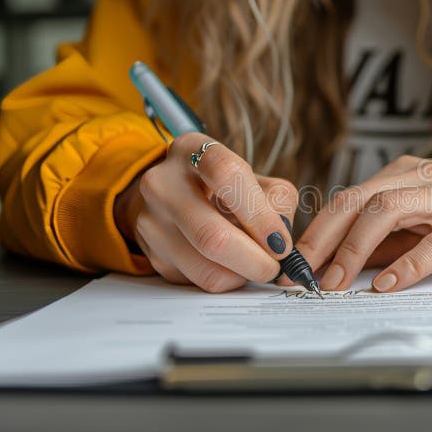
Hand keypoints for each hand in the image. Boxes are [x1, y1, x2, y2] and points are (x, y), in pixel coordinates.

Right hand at [113, 133, 297, 292]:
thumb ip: (278, 202)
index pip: (226, 174)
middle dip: (253, 260)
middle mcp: (162, 182)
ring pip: (205, 268)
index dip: (259, 214)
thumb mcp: (256, 179)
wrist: (175, 196)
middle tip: (274, 268)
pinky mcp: (152, 254)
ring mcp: (151, 220)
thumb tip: (280, 242)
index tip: (280, 242)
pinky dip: (224, 280)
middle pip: (211, 234)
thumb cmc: (226, 188)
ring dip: (241, 276)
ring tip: (255, 266)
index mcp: (191, 150)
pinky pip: (197, 281)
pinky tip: (230, 265)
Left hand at [296, 156, 431, 292]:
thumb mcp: (416, 231)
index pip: (346, 199)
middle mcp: (422, 176)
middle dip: (324, 238)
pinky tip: (388, 285)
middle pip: (358, 199)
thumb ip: (379, 244)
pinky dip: (408, 263)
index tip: (291, 266)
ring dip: (356, 248)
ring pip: (388, 209)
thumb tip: (330, 266)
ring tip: (336, 281)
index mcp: (402, 175)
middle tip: (302, 275)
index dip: (315, 232)